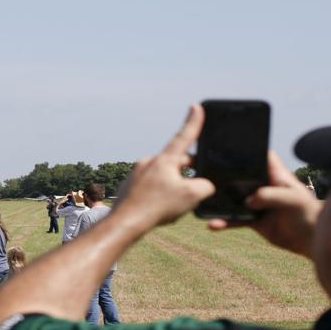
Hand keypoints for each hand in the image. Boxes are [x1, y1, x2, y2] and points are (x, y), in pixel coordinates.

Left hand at [112, 105, 217, 232]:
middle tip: (194, 188)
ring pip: (163, 175)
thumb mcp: (191, 196)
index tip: (195, 106)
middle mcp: (150, 162)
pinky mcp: (130, 186)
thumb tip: (205, 185)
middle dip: (187, 171)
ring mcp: (137, 173)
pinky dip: (158, 195)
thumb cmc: (156, 207)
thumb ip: (205, 186)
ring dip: (172, 185)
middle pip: (175, 161)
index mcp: (165, 159)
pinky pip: (150, 186)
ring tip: (173, 205)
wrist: (125, 223)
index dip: (193, 122)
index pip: (184, 136)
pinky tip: (158, 209)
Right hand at [206, 151, 321, 257]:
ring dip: (220, 201)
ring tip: (202, 201)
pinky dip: (224, 222)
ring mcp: (257, 202)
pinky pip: (236, 219)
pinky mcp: (254, 220)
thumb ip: (272, 196)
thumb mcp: (293, 199)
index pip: (257, 155)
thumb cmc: (308, 212)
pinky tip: (213, 225)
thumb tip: (250, 200)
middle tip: (202, 173)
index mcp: (274, 173)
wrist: (311, 238)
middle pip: (239, 176)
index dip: (243, 148)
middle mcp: (263, 185)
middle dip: (223, 175)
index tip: (223, 144)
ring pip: (234, 199)